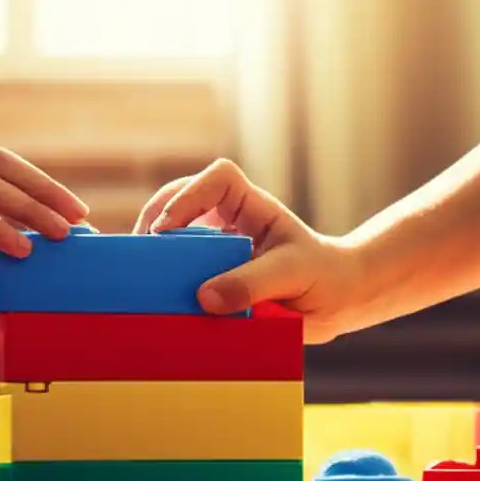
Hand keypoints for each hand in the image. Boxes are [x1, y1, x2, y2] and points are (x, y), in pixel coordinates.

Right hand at [133, 159, 364, 343]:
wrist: (337, 301)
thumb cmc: (324, 275)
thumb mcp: (293, 275)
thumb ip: (253, 283)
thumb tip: (204, 298)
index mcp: (252, 207)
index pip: (218, 179)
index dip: (188, 194)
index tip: (169, 227)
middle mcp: (230, 221)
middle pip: (181, 199)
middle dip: (156, 220)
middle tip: (143, 252)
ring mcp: (218, 247)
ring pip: (174, 234)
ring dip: (155, 251)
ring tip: (142, 276)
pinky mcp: (213, 276)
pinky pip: (182, 269)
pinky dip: (166, 280)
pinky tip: (157, 298)